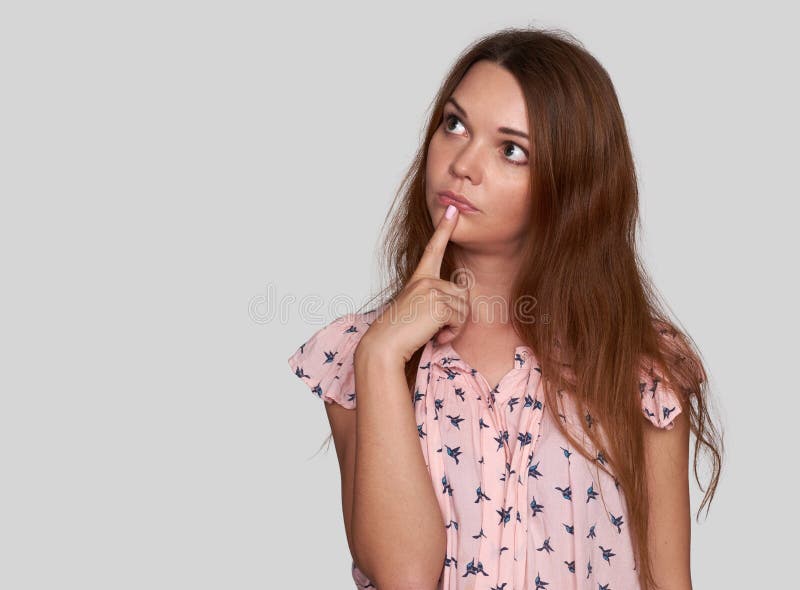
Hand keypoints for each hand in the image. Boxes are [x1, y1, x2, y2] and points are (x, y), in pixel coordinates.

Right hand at [359, 205, 469, 363]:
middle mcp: (426, 280)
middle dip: (456, 315)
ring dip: (453, 326)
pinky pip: (460, 320)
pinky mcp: (439, 304)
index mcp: (419, 278)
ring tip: (433, 332)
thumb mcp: (416, 309)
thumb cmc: (398, 332)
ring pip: (464, 309)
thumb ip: (434, 300)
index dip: (444, 229)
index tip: (452, 210)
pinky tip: (435, 336)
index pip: (433, 249)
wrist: (384, 345)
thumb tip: (459, 299)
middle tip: (436, 328)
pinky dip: (452, 333)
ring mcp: (432, 290)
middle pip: (462, 294)